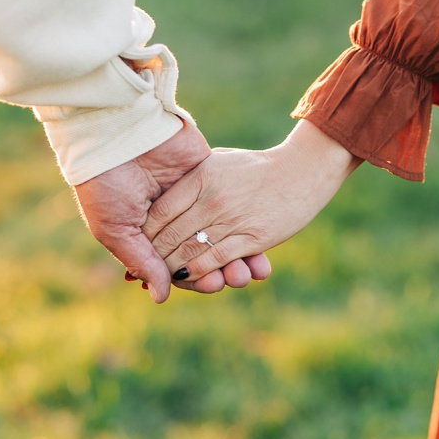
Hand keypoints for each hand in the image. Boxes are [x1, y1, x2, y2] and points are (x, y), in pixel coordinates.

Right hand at [72, 118, 270, 303]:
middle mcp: (171, 219)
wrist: (117, 132)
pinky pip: (233, 207)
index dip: (193, 277)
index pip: (175, 264)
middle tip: (231, 279)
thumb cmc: (104, 184)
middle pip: (202, 253)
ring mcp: (192, 197)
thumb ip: (142, 262)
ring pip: (221, 234)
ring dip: (236, 255)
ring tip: (247, 269)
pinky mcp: (209, 175)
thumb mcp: (116, 228)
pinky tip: (258, 246)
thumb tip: (162, 296)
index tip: (209, 283)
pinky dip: (246, 226)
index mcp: (145, 233)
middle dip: (218, 270)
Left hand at [145, 119, 359, 283]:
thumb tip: (162, 193)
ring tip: (161, 274)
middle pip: (171, 235)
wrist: (301, 172)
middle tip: (144, 266)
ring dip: (172, 267)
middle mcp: (212, 199)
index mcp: (201, 176)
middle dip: (154, 255)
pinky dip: (197, 271)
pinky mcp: (252, 237)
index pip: (161, 211)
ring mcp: (232, 219)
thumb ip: (192, 176)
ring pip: (190, 251)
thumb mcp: (218, 161)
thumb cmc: (256, 167)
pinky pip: (216, 259)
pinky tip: (186, 277)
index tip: (137, 242)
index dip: (145, 232)